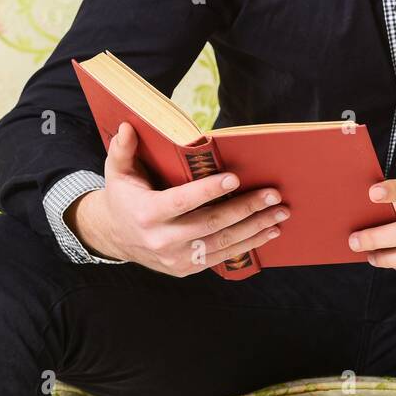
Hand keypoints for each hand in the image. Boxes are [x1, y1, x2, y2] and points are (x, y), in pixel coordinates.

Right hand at [67, 122, 288, 275]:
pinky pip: (222, 257)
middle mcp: (162, 240)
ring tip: (279, 213)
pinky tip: (268, 232)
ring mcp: (176, 258)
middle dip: (246, 209)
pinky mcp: (186, 268)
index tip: (235, 179)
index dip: (208, 191)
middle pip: (211, 224)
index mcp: (147, 213)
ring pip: (222, 243)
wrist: (116, 236)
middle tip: (273, 195)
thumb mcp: (118, 171)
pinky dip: (248, 245)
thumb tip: (127, 126)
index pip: (181, 202)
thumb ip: (123, 149)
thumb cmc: (124, 196)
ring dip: (255, 228)